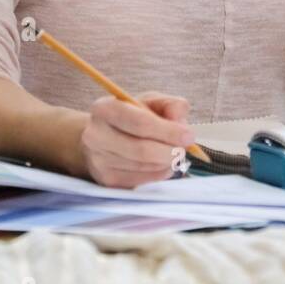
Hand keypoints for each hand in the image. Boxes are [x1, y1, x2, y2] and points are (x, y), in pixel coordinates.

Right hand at [79, 90, 194, 187]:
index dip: (168, 131)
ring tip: (173, 152)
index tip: (189, 136)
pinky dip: (159, 172)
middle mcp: (95, 136)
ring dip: (167, 161)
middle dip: (170, 150)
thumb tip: (180, 117)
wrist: (101, 140)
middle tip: (185, 148)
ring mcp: (99, 161)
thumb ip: (169, 104)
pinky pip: (142, 180)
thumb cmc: (130, 117)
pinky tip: (161, 163)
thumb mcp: (149, 102)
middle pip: (141, 149)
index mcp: (104, 109)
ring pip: (144, 166)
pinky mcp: (107, 181)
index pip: (139, 122)